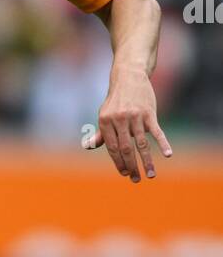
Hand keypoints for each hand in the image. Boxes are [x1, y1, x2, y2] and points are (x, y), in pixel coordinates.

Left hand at [86, 67, 171, 181]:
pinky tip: (168, 154)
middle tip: (136, 179)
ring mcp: (135, 116)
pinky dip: (163, 143)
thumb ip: (100, 133)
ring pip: (141, 144)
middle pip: (126, 149)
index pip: (112, 148)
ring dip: (147, 161)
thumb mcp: (104, 115)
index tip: (124, 173)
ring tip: (151, 175)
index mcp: (105, 122)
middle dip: (131, 166)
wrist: (129, 77)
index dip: (118, 163)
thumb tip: (88, 146)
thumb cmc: (116, 100)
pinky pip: (157, 132)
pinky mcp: (149, 113)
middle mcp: (119, 120)